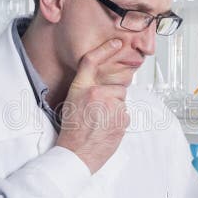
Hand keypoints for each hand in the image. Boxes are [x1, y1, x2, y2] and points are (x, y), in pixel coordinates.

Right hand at [56, 39, 128, 173]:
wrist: (75, 154)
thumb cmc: (72, 131)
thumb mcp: (72, 103)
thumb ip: (88, 91)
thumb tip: (106, 85)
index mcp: (81, 88)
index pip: (92, 61)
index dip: (105, 49)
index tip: (116, 43)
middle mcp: (96, 93)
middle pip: (117, 86)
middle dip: (113, 97)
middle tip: (99, 112)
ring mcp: (110, 105)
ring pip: (122, 101)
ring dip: (116, 110)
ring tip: (101, 122)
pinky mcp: (121, 118)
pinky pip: (125, 114)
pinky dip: (119, 121)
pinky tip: (106, 128)